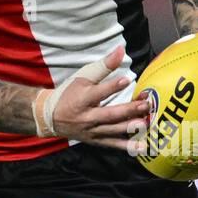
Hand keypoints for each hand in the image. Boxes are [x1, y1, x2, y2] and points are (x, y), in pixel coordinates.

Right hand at [33, 45, 149, 149]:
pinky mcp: (96, 141)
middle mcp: (87, 117)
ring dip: (131, 127)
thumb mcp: (83, 77)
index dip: (112, 86)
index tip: (127, 80)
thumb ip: (104, 66)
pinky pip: (113, 144)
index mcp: (83, 98)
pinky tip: (142, 147)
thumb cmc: (69, 93)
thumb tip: (121, 50)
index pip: (99, 92)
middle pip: (110, 114)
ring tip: (146, 123)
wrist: (50, 117)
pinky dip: (127, 147)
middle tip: (145, 105)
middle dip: (129, 110)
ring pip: (113, 130)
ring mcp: (92, 131)